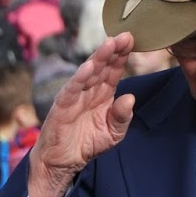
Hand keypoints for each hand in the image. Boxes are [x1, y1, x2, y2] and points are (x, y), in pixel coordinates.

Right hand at [27, 34, 135, 196]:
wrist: (63, 161)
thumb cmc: (86, 143)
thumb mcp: (113, 133)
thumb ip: (122, 117)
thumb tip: (130, 98)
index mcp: (103, 93)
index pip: (114, 70)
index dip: (122, 56)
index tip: (133, 40)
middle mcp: (89, 90)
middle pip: (102, 66)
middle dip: (113, 50)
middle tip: (125, 35)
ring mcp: (75, 95)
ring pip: (88, 72)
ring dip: (99, 57)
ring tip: (110, 44)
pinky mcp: (63, 105)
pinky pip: (72, 88)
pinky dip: (80, 77)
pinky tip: (89, 66)